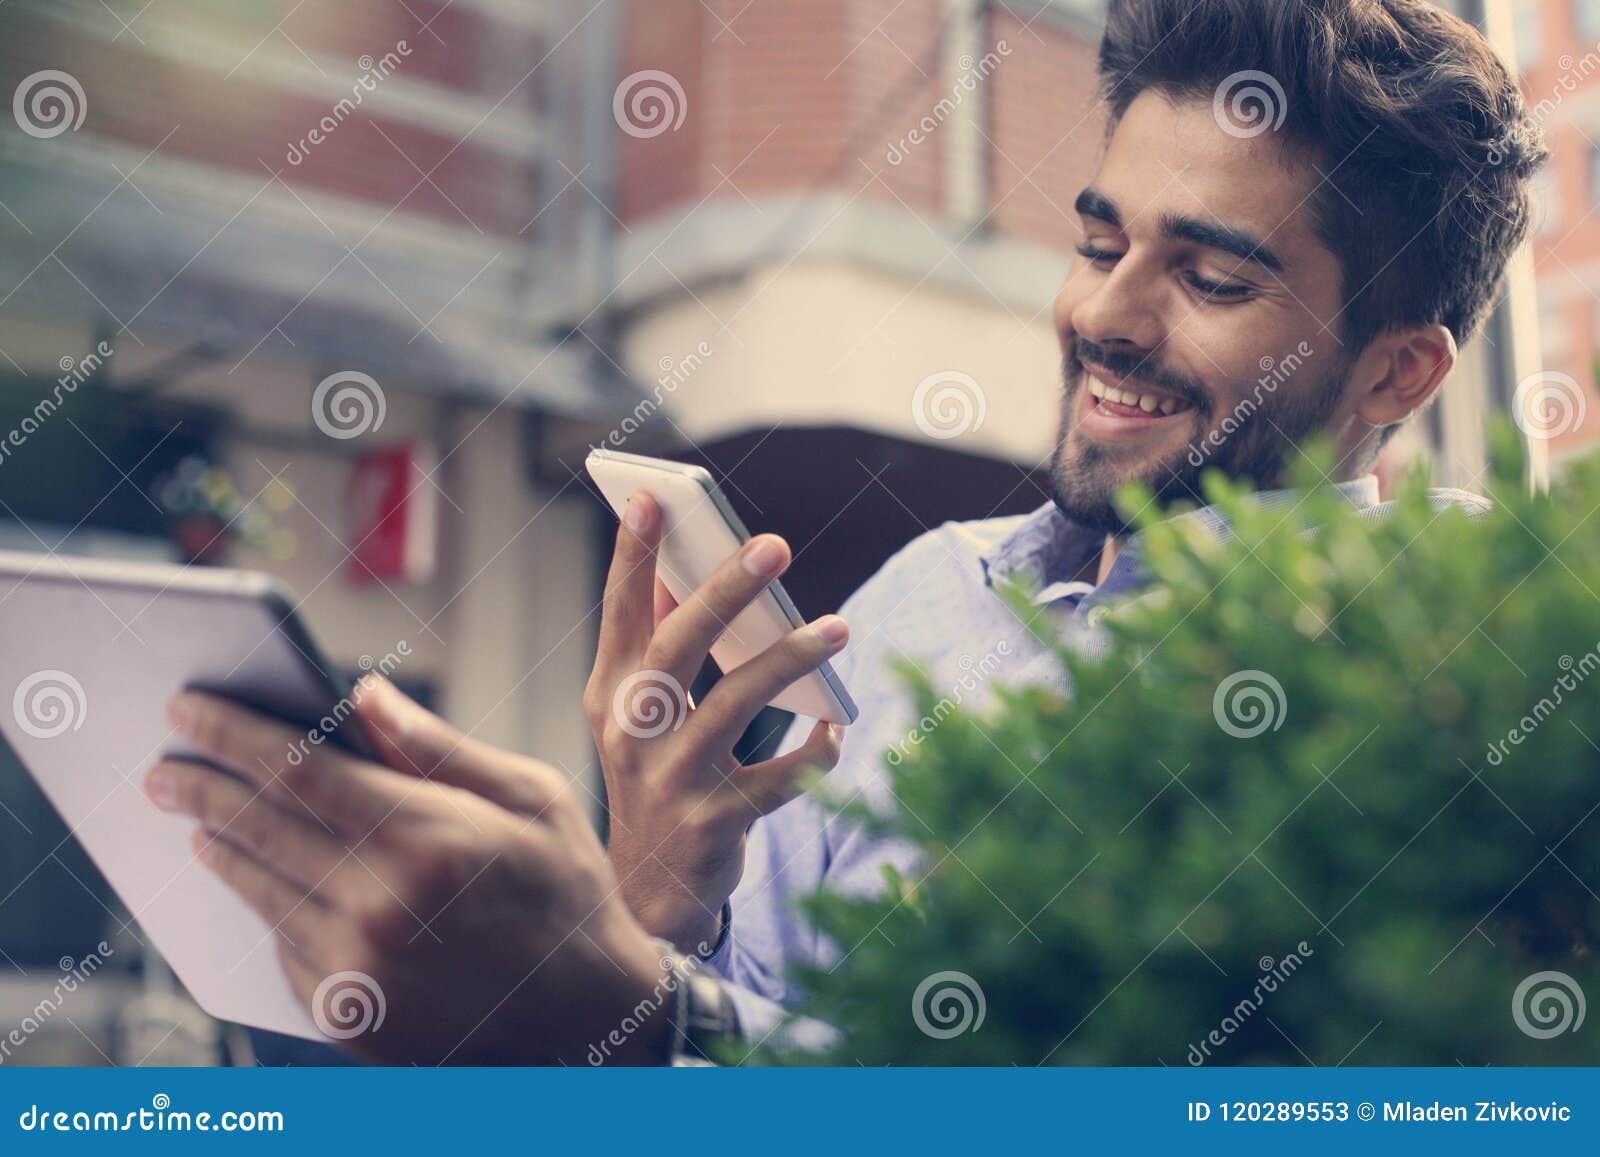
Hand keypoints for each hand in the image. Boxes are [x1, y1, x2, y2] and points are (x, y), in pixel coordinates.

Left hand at [143, 677, 672, 1064]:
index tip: (189, 708)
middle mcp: (379, 906)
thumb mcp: (532, 798)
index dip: (233, 734)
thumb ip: (440, 748)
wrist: (590, 1021)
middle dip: (201, 788)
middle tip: (164, 766)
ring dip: (220, 847)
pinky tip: (260, 883)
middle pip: (258, 829)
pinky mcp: (349, 1016)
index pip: (296, 771)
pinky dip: (266, 908)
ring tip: (199, 821)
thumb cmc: (569, 895)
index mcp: (427, 838)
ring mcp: (358, 970)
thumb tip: (364, 696)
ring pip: (260, 891)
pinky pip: (285, 948)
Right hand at [584, 491, 847, 951]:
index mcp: (611, 693)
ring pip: (733, 703)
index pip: (619, 611)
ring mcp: (671, 778)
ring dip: (789, 660)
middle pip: (677, 645)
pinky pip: (778, 779)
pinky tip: (837, 730)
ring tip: (836, 625)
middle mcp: (632, 732)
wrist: (651, 888)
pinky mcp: (714, 821)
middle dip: (723, 590)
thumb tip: (687, 569)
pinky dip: (814, 753)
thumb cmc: (657, 775)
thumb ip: (660, 643)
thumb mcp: (641, 712)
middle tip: (772, 543)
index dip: (632, 554)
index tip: (651, 497)